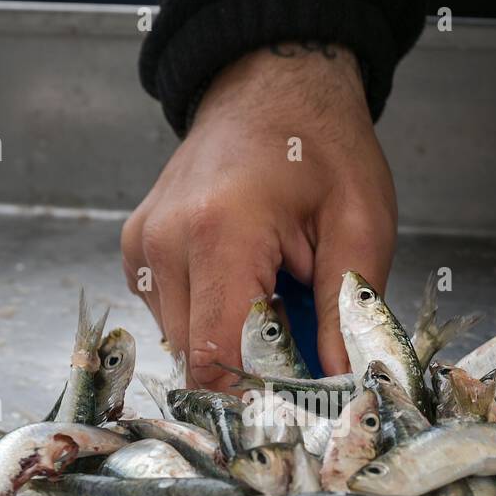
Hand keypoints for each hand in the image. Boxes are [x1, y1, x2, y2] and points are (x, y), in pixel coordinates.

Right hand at [121, 43, 396, 388]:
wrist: (270, 85)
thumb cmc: (320, 146)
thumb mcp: (360, 223)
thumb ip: (347, 310)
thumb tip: (339, 384)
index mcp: (220, 231)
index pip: (216, 358)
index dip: (256, 398)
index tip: (298, 411)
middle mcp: (165, 241)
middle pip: (196, 360)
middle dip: (251, 372)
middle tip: (302, 348)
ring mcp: (142, 246)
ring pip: (181, 345)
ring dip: (230, 346)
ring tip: (275, 301)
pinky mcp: (136, 251)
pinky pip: (171, 317)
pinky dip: (210, 319)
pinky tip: (243, 285)